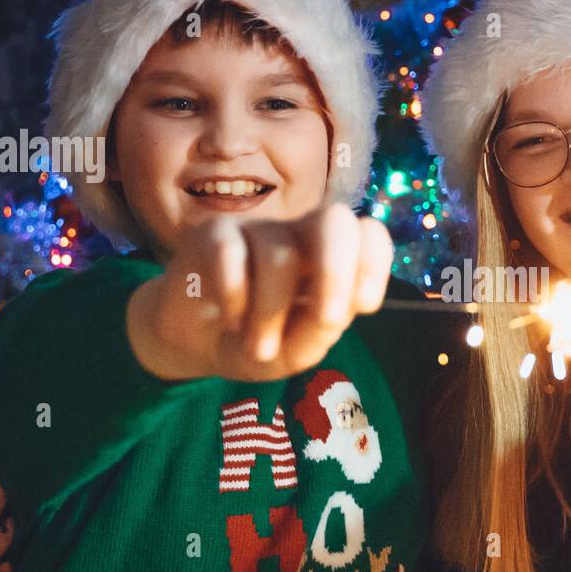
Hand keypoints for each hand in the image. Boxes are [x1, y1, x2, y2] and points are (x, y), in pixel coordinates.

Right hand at [128, 204, 393, 381]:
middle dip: (337, 272)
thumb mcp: (295, 352)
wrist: (196, 345)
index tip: (363, 307)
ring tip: (259, 348)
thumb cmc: (257, 341)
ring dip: (271, 314)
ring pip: (280, 255)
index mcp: (331, 261)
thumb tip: (330, 312)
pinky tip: (230, 319)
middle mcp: (299, 237)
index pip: (369, 235)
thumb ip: (319, 331)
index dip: (374, 265)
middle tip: (327, 320)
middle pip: (335, 219)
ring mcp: (257, 231)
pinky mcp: (213, 233)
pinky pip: (231, 252)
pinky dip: (234, 295)